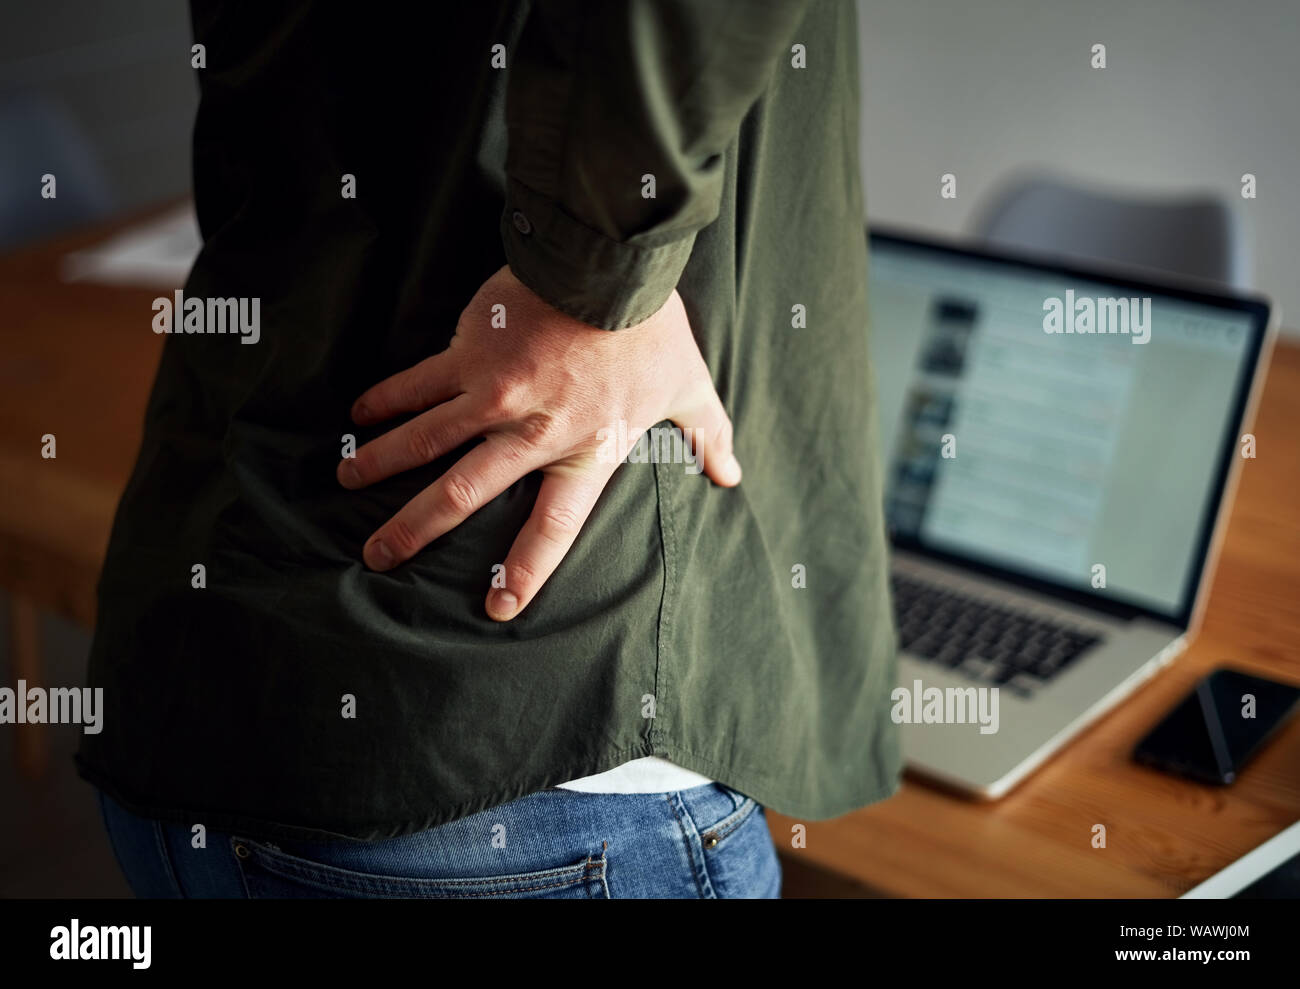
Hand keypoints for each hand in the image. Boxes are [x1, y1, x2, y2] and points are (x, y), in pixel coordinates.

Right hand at [338, 264, 741, 620]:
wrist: (610, 262)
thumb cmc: (652, 328)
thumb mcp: (689, 386)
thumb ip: (708, 435)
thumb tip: (732, 473)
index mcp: (585, 450)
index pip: (552, 528)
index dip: (525, 571)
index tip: (498, 608)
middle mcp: (532, 433)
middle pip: (462, 496)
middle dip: (414, 530)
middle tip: (378, 556)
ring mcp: (493, 394)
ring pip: (424, 442)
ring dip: (380, 466)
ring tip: (347, 484)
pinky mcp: (468, 352)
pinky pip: (416, 385)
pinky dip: (384, 402)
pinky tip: (357, 415)